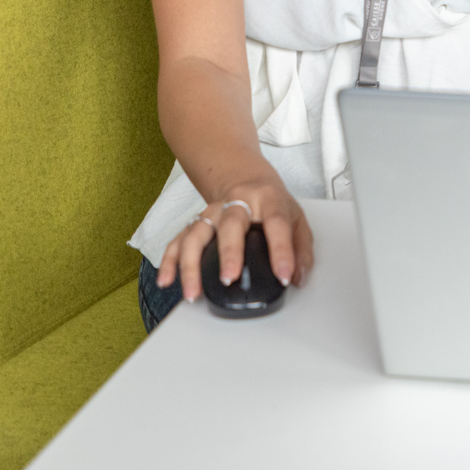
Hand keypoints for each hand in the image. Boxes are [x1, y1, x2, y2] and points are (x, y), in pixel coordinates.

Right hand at [155, 173, 312, 302]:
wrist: (245, 178)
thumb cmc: (271, 202)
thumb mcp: (296, 217)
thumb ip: (301, 247)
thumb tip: (298, 277)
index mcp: (268, 199)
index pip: (276, 222)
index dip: (282, 251)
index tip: (284, 276)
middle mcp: (237, 203)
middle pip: (230, 224)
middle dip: (229, 252)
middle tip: (229, 278)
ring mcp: (212, 212)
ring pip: (196, 234)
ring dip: (191, 265)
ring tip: (194, 292)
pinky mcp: (195, 223)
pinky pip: (177, 241)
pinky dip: (170, 261)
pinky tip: (167, 281)